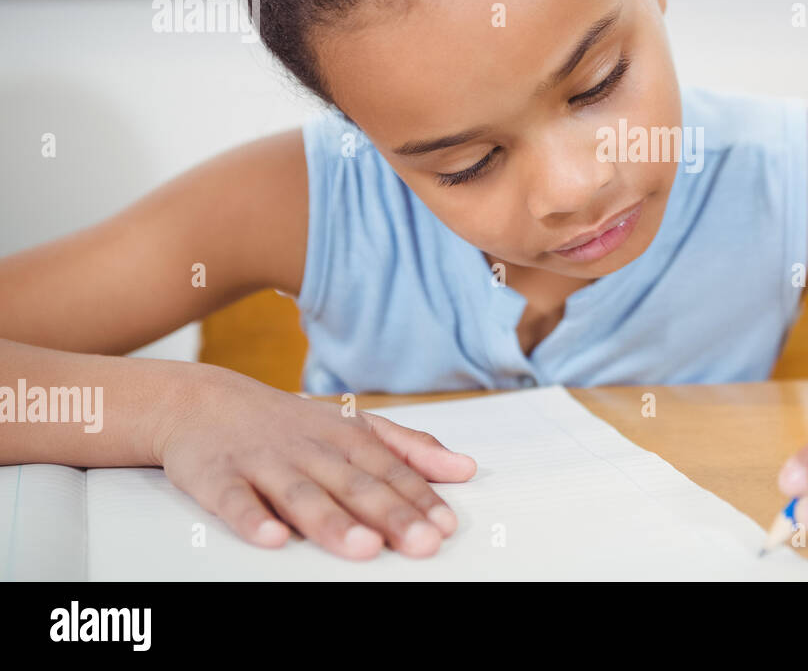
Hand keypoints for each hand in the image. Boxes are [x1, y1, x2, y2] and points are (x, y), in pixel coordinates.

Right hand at [153, 365, 476, 559]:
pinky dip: (252, 519)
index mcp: (345, 438)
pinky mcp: (217, 478)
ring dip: (332, 522)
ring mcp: (263, 463)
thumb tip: (465, 468)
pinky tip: (273, 538)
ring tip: (363, 547)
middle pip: (354, 485)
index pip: (390, 472)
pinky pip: (234, 501)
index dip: (419, 499)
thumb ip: (410, 448)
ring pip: (301, 495)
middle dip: (390, 515)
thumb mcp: (353, 425)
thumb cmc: (287, 422)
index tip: (445, 526)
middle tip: (421, 543)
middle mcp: (309, 450)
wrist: (199, 402)